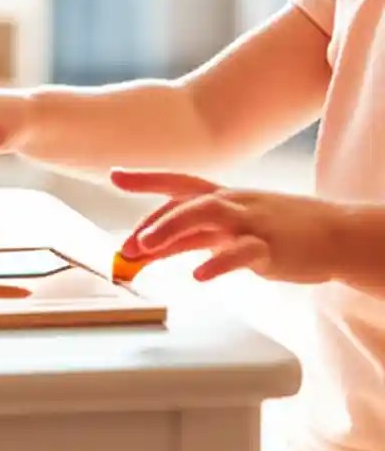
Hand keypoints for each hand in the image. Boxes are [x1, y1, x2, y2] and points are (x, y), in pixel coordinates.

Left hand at [113, 169, 348, 282]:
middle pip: (186, 202)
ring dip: (172, 230)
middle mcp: (232, 204)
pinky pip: (242, 254)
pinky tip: (199, 275)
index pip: (179, 182)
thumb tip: (147, 248)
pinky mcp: (271, 248)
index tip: (115, 175)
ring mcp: (251, 223)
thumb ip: (189, 237)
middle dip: (153, 222)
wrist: (336, 234)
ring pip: (207, 216)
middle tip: (127, 246)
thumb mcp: (228, 229)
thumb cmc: (276, 230)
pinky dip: (218, 263)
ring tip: (146, 248)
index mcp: (221, 196)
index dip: (147, 179)